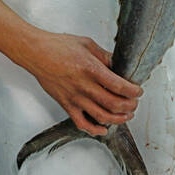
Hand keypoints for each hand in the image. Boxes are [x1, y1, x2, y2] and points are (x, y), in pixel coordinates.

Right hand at [20, 30, 142, 136]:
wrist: (36, 53)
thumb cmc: (58, 46)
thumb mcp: (87, 44)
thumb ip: (105, 56)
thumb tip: (119, 65)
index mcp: (91, 68)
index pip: (119, 86)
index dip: (133, 91)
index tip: (138, 91)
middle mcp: (84, 86)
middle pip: (114, 104)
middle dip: (129, 106)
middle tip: (134, 103)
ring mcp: (74, 98)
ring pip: (102, 116)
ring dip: (118, 119)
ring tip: (126, 115)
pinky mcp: (66, 105)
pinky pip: (82, 123)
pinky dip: (95, 130)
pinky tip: (103, 128)